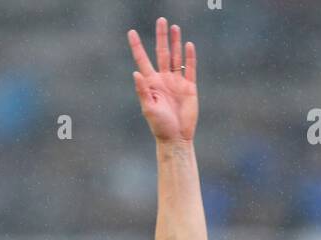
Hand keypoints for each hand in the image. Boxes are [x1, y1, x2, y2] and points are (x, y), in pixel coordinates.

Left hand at [128, 17, 197, 143]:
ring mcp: (176, 82)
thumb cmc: (160, 126)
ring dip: (175, 42)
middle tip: (161, 20)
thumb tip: (135, 73)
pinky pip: (190, 68)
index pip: (142, 60)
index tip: (131, 32)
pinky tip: (188, 45)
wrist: (176, 138)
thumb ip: (143, 91)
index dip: (137, 46)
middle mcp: (163, 80)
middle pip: (162, 53)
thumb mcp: (148, 109)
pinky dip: (189, 57)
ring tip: (174, 27)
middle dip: (161, 37)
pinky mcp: (189, 87)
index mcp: (151, 84)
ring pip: (176, 57)